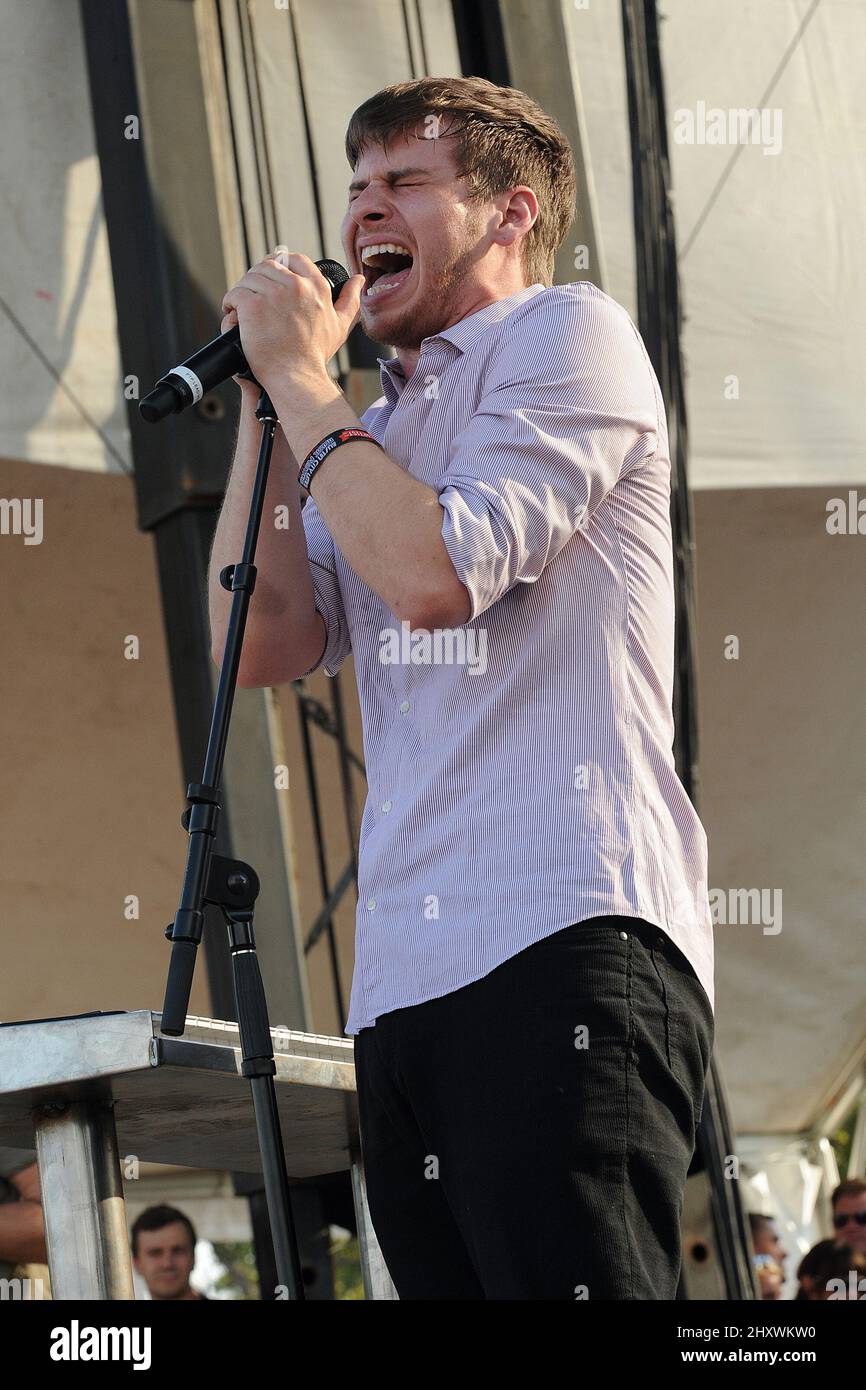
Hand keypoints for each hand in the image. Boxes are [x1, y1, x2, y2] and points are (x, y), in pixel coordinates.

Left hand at [221, 250, 364, 391]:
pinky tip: (235, 315)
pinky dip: (231, 304)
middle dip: (258, 280)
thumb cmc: (314, 354)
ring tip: (242, 309)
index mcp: (316, 286)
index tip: (271, 281)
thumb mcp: (339, 324)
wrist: (296, 376)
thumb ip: (351, 300)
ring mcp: (273, 294)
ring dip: (243, 292)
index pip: (293, 259)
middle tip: (254, 298)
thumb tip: (359, 281)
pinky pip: (235, 294)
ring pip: (249, 278)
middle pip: (267, 266)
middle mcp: (296, 286)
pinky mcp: (253, 306)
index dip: (279, 266)